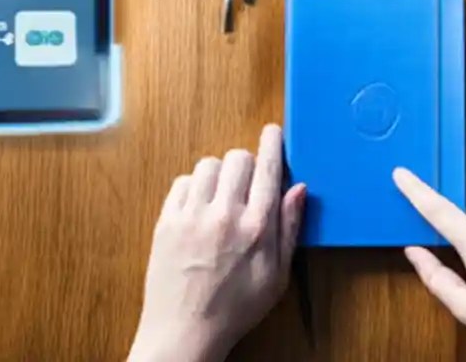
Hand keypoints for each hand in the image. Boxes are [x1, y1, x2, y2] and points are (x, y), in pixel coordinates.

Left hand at [128, 125, 305, 361]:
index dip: (272, 144)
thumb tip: (299, 190)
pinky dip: (193, 187)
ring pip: (208, 164)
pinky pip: (182, 182)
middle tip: (247, 181)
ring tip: (221, 195)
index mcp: (257, 228)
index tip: (271, 132)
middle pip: (238, 158)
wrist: (185, 331)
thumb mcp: (277, 275)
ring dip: (219, 173)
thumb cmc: (235, 308)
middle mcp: (225, 215)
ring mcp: (191, 216)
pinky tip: (199, 207)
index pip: (268, 169)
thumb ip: (289, 228)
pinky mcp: (166, 221)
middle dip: (246, 163)